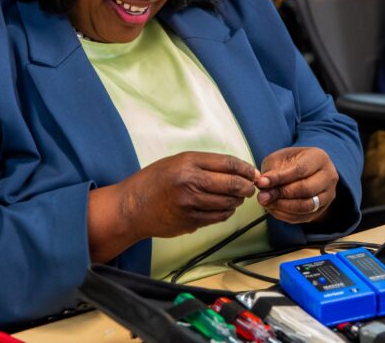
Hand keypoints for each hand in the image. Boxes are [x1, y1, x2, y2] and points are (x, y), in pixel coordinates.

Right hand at [115, 152, 258, 238]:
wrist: (132, 206)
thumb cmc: (155, 181)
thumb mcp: (178, 162)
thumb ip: (206, 164)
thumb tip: (238, 170)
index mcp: (188, 162)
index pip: (228, 163)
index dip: (245, 168)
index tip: (252, 172)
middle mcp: (191, 182)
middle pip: (233, 184)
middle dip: (247, 187)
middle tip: (249, 187)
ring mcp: (191, 204)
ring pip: (229, 203)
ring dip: (237, 201)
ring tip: (235, 198)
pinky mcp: (191, 221)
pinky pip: (218, 217)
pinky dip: (226, 212)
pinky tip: (222, 208)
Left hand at [256, 147, 337, 223]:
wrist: (307, 172)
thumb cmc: (293, 162)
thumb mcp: (281, 158)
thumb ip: (272, 169)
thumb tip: (263, 184)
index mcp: (319, 158)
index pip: (299, 169)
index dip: (279, 177)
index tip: (261, 182)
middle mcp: (328, 176)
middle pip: (305, 189)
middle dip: (281, 194)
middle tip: (262, 196)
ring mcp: (328, 195)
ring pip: (306, 206)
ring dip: (283, 207)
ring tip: (267, 203)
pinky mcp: (322, 210)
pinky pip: (303, 217)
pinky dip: (286, 215)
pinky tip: (274, 209)